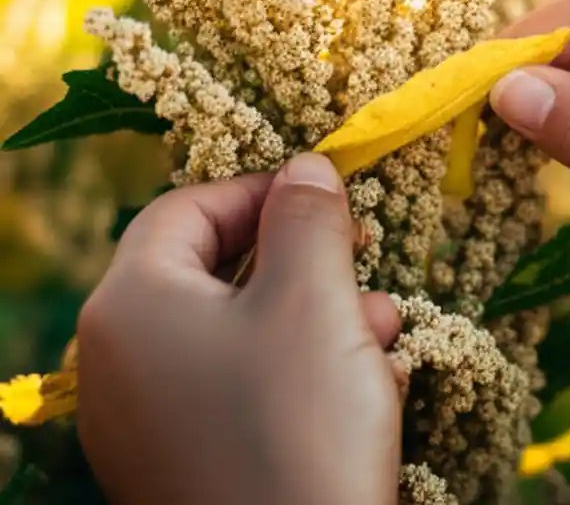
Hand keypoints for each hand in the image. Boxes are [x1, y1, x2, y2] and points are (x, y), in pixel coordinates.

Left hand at [77, 154, 402, 504]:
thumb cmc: (300, 425)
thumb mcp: (315, 300)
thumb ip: (308, 219)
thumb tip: (307, 165)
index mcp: (132, 306)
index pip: (186, 209)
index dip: (263, 189)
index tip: (332, 193)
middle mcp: (120, 362)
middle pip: (215, 274)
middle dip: (306, 264)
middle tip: (366, 260)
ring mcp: (149, 422)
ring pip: (240, 336)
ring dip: (319, 320)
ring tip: (385, 334)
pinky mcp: (187, 466)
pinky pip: (243, 393)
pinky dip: (304, 376)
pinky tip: (370, 388)